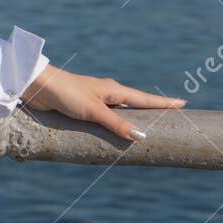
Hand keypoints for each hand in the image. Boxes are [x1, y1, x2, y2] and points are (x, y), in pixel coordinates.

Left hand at [19, 64, 185, 141]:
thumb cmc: (67, 93)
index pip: (145, 99)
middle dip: (152, 110)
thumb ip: (116, 124)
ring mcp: (95, 101)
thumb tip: (141, 136)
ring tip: (148, 127)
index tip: (183, 103)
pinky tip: (116, 131)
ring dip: (132, 119)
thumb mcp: (94, 110)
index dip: (164, 103)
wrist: (38, 86)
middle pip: (136, 104)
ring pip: (120, 112)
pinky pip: (105, 118)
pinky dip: (115, 124)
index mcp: (114, 90)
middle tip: (171, 115)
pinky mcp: (83, 108)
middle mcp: (107, 94)